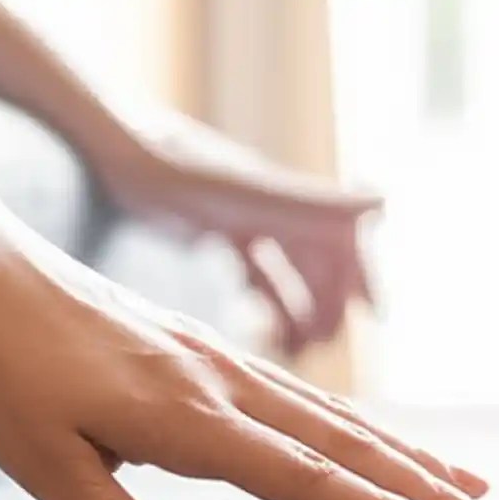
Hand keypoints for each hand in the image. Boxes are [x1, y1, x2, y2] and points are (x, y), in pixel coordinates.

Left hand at [0, 222, 498, 499]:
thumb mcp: (40, 461)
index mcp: (182, 413)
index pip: (300, 474)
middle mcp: (210, 377)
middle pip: (336, 436)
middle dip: (416, 481)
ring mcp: (202, 351)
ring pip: (319, 405)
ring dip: (392, 444)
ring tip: (453, 472)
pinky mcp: (185, 338)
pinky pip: (283, 383)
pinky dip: (335, 413)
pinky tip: (345, 424)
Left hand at [94, 112, 381, 354]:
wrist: (113, 149)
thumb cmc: (176, 168)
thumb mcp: (246, 194)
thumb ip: (312, 204)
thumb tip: (385, 201)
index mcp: (283, 198)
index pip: (339, 237)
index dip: (360, 274)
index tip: (374, 315)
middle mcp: (267, 204)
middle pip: (312, 259)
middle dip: (325, 303)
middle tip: (323, 347)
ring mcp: (238, 214)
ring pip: (281, 268)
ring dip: (294, 306)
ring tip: (292, 350)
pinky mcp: (208, 224)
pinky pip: (247, 266)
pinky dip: (258, 296)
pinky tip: (251, 326)